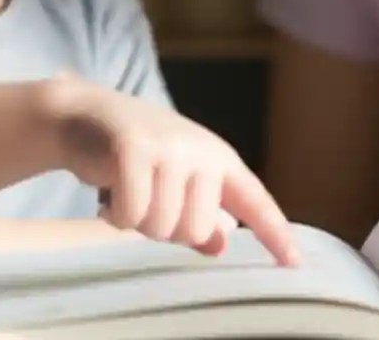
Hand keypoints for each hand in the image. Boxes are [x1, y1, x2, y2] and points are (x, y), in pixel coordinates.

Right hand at [46, 75, 299, 266]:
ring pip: (162, 226)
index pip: (255, 201)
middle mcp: (201, 150)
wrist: (84, 114)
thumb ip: (199, 213)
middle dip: (165, 230)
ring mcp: (169, 146)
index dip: (275, 233)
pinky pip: (132, 212)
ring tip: (127, 195)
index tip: (295, 264)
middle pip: (196, 229)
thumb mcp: (174, 182)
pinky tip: (107, 199)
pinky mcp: (133, 147)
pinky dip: (116, 217)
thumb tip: (220, 244)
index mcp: (219, 158)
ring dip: (137, 223)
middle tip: (145, 202)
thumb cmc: (133, 155)